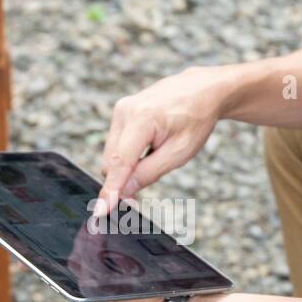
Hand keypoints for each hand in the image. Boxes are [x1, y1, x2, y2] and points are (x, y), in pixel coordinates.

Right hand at [95, 65, 234, 213]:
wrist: (201, 90)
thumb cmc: (195, 120)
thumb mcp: (179, 153)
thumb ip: (148, 173)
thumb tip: (123, 193)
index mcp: (142, 119)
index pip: (120, 163)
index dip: (111, 190)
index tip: (101, 211)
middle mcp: (124, 111)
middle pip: (111, 162)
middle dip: (124, 179)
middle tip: (146, 186)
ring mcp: (120, 110)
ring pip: (112, 154)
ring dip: (128, 165)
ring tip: (157, 153)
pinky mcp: (120, 112)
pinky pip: (116, 144)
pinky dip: (129, 154)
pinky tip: (150, 146)